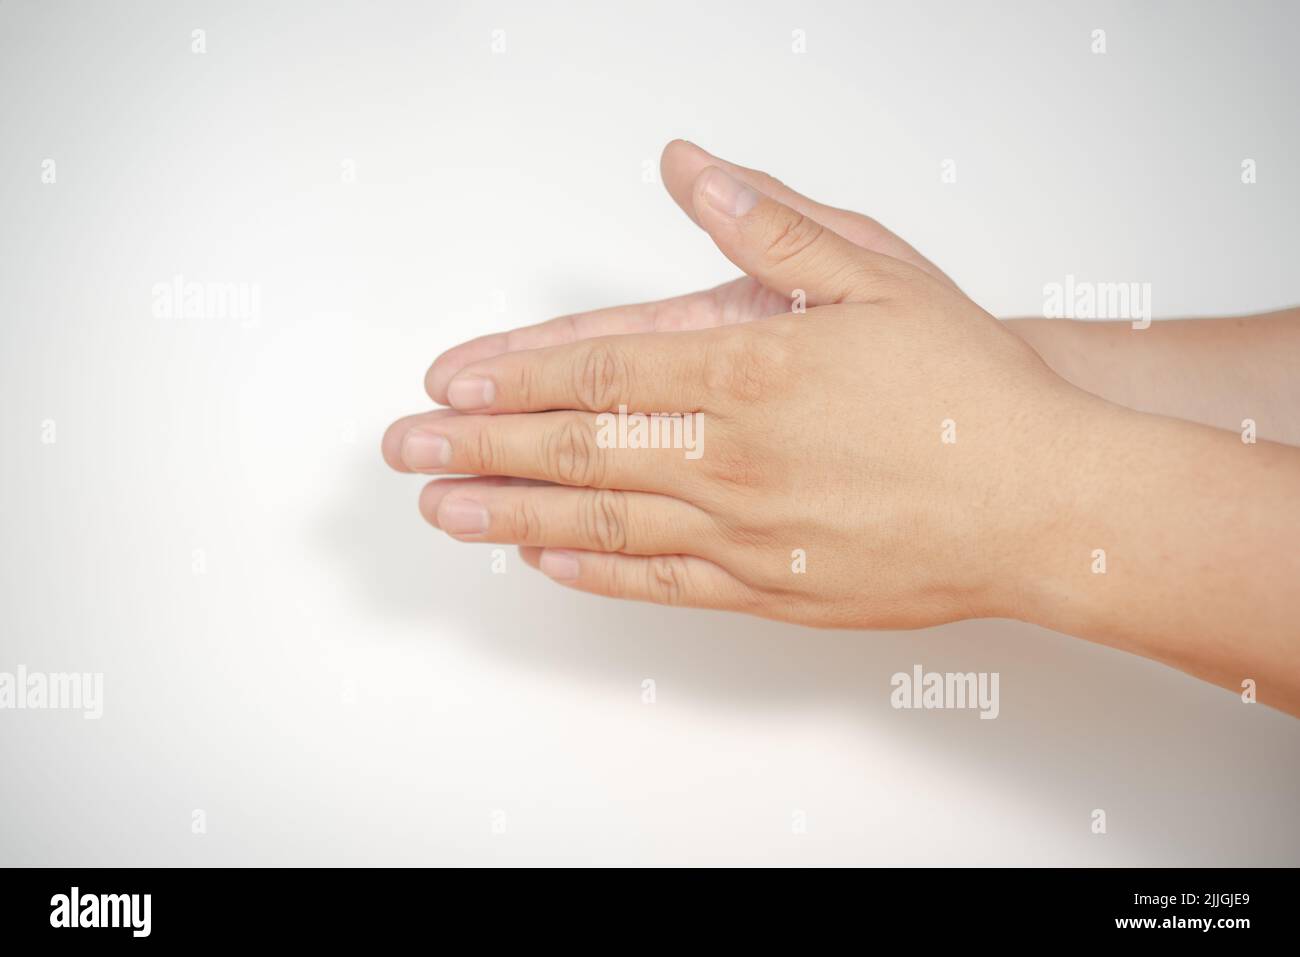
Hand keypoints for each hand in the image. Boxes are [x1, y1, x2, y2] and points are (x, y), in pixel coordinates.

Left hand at [384, 162, 1094, 627]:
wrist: (1048, 503)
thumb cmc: (970, 389)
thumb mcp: (880, 272)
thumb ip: (773, 225)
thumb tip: (694, 168)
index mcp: (748, 372)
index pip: (597, 367)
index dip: (511, 375)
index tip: (445, 385)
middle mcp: (731, 459)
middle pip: (576, 449)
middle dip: (477, 449)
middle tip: (403, 454)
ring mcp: (746, 534)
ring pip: (601, 523)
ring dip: (512, 517)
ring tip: (444, 514)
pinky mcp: (773, 591)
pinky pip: (663, 584)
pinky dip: (596, 572)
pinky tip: (546, 564)